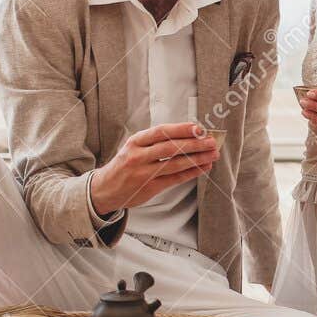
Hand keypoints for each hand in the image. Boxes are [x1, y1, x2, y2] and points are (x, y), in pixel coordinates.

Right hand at [90, 122, 218, 213]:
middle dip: (194, 143)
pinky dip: (191, 173)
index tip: (198, 128)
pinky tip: (203, 168)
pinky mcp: (149, 188)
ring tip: (212, 154)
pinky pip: (174, 179)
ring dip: (197, 158)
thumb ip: (155, 142)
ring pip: (175, 164)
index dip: (181, 129)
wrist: (104, 189)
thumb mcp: (133, 148)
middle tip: (211, 141)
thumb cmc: (124, 165)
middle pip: (170, 147)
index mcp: (135, 142)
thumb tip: (187, 134)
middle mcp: (138, 156)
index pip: (160, 132)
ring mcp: (143, 173)